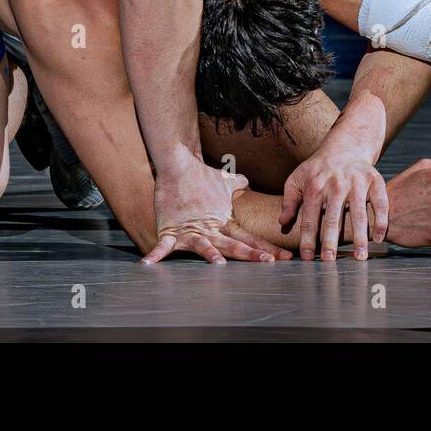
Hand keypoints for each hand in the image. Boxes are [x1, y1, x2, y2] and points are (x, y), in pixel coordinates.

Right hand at [143, 158, 281, 264]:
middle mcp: (210, 228)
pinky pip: (163, 245)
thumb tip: (246, 181)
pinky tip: (148, 264)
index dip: (266, 247)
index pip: (248, 237)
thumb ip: (237, 183)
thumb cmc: (201, 175)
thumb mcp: (224, 180)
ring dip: (211, 255)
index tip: (283, 257)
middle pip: (233, 244)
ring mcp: (191, 230)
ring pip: (203, 245)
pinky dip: (156, 254)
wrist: (179, 165)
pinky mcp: (171, 229)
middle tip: (269, 263)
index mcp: (223, 222)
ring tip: (219, 265)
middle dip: (252, 255)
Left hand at [280, 95, 387, 260]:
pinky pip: (380, 203)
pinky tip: (378, 239)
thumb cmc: (318, 168)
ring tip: (360, 258)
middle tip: (330, 262)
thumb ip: (289, 201)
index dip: (307, 239)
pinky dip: (380, 221)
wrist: (345, 146)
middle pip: (332, 218)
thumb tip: (282, 223)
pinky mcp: (375, 180)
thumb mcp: (297, 179)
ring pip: (358, 213)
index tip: (307, 258)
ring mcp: (357, 182)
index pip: (309, 218)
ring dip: (359, 237)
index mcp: (314, 186)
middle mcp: (336, 184)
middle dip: (330, 242)